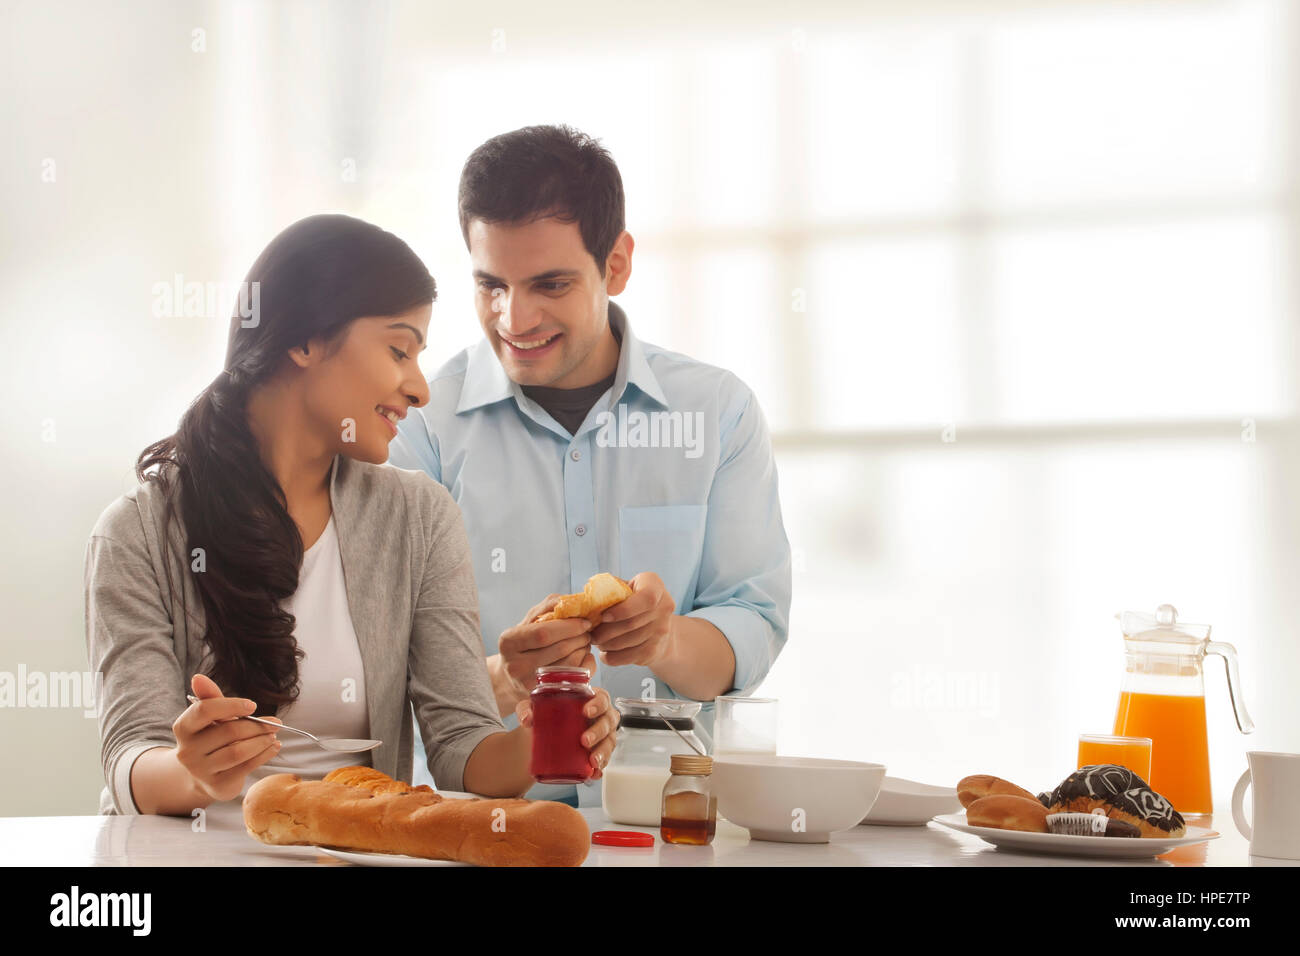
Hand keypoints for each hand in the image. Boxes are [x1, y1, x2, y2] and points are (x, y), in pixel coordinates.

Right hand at [173, 673, 281, 802]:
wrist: (204, 775)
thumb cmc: (211, 738)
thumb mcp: (210, 718)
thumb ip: (210, 698)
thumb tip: (199, 677)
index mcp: (183, 728)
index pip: (204, 710)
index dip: (231, 705)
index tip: (253, 705)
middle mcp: (187, 750)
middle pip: (229, 731)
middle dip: (257, 726)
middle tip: (275, 723)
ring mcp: (200, 770)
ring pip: (238, 751)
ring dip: (262, 741)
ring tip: (273, 735)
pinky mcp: (217, 785)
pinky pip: (246, 767)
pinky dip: (264, 754)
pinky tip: (273, 747)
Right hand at [497, 595, 596, 697]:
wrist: (510, 677)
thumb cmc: (525, 642)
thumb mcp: (530, 621)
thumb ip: (548, 607)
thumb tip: (573, 600)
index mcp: (509, 641)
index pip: (543, 633)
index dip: (569, 626)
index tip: (584, 622)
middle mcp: (515, 665)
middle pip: (559, 649)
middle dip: (580, 637)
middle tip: (587, 632)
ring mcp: (528, 684)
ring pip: (569, 665)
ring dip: (584, 650)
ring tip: (584, 642)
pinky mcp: (543, 696)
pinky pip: (574, 680)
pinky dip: (585, 665)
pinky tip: (583, 657)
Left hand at [516, 685, 618, 778]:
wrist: (540, 737)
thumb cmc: (543, 715)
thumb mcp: (532, 708)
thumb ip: (526, 709)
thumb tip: (527, 719)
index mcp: (590, 700)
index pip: (602, 698)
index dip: (598, 704)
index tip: (586, 711)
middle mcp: (600, 716)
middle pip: (608, 721)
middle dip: (598, 731)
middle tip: (584, 740)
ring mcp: (602, 736)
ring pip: (609, 742)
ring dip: (603, 752)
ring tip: (592, 761)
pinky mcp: (598, 753)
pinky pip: (605, 760)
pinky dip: (600, 767)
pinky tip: (594, 773)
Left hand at [589, 571, 675, 667]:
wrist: (657, 625)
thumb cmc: (632, 602)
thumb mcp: (625, 588)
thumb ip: (610, 590)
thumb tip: (587, 601)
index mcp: (654, 585)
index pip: (646, 598)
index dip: (623, 610)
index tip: (604, 616)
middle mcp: (663, 607)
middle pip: (632, 623)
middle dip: (606, 630)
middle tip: (591, 634)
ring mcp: (661, 630)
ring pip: (628, 641)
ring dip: (606, 644)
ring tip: (596, 641)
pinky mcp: (655, 650)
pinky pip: (629, 656)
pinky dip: (612, 657)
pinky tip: (604, 653)